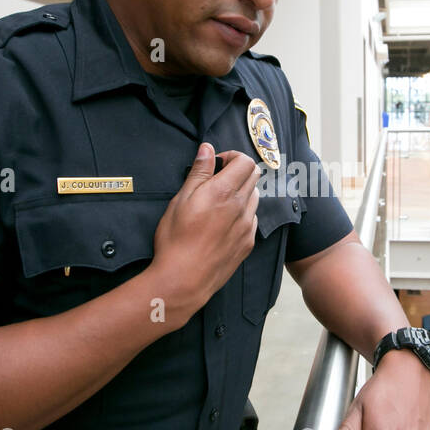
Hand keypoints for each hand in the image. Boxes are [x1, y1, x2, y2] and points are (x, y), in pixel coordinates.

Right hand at [151, 143, 258, 310]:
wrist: (184, 280)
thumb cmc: (176, 241)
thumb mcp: (180, 200)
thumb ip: (199, 172)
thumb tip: (207, 149)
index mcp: (224, 193)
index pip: (245, 161)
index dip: (232, 156)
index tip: (217, 163)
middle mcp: (241, 208)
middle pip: (254, 176)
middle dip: (237, 172)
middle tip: (217, 180)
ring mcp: (247, 227)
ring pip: (254, 197)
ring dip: (241, 192)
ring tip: (219, 202)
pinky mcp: (248, 243)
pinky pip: (252, 219)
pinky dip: (242, 213)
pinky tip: (224, 222)